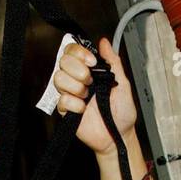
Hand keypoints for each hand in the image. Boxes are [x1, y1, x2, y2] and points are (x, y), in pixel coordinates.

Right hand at [54, 37, 136, 154]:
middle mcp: (78, 80)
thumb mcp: (122, 83)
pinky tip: (84, 110)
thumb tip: (104, 43)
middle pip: (62, 61)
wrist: (119, 136)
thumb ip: (113, 61)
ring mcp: (71, 95)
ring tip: (87, 96)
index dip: (78, 52)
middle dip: (77, 69)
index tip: (91, 62)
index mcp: (90, 71)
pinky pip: (61, 100)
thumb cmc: (122, 113)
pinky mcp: (66, 111)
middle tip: (90, 81)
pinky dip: (74, 104)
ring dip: (75, 86)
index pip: (73, 51)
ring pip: (58, 78)